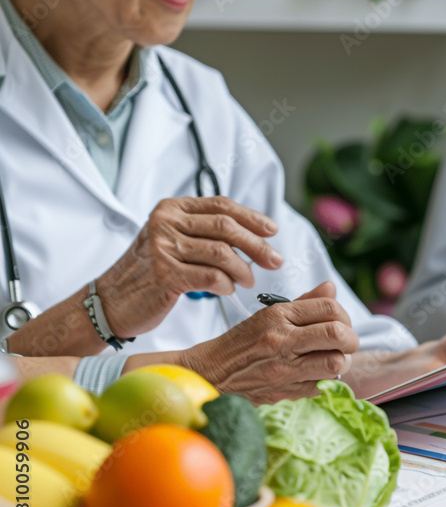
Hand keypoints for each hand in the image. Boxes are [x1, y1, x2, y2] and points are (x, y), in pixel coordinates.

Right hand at [96, 197, 283, 338]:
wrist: (111, 300)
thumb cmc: (148, 273)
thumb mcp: (173, 241)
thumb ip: (204, 233)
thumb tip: (253, 238)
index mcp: (171, 209)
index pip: (221, 206)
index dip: (252, 218)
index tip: (272, 231)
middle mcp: (165, 222)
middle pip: (226, 227)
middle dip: (257, 245)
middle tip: (274, 260)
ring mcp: (162, 247)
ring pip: (221, 252)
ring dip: (243, 269)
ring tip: (248, 280)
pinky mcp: (164, 274)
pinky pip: (211, 277)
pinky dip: (226, 284)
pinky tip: (227, 289)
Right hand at [178, 282, 359, 404]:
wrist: (212, 372)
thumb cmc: (243, 341)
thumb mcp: (269, 314)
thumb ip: (305, 303)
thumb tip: (331, 288)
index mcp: (278, 316)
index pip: (329, 308)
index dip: (344, 315)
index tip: (341, 322)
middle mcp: (282, 340)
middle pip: (338, 335)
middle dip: (351, 338)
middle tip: (347, 341)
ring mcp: (284, 368)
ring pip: (336, 363)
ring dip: (342, 360)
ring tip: (335, 357)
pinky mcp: (285, 391)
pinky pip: (321, 385)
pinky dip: (326, 379)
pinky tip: (317, 373)